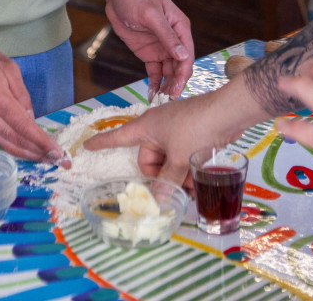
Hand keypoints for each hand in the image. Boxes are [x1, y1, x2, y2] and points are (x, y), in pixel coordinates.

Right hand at [0, 44, 69, 164]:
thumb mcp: (10, 68)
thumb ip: (23, 95)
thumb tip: (32, 120)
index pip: (23, 126)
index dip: (41, 141)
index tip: (57, 152)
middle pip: (16, 141)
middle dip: (39, 153)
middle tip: (59, 161)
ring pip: (7, 146)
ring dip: (29, 155)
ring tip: (48, 160)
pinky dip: (16, 149)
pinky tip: (29, 152)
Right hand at [83, 73, 260, 186]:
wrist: (226, 113)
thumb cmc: (196, 128)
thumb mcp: (179, 157)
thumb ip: (168, 180)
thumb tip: (159, 199)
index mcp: (146, 127)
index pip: (118, 136)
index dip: (102, 143)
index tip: (86, 146)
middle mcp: (156, 128)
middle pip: (148, 159)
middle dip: (162, 176)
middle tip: (178, 187)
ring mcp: (173, 131)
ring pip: (167, 160)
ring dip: (177, 174)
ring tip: (194, 183)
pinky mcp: (189, 134)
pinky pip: (179, 156)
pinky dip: (186, 167)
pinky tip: (199, 176)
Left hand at [102, 0, 193, 98]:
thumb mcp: (151, 15)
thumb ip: (167, 36)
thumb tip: (182, 55)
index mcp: (180, 28)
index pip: (186, 54)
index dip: (183, 72)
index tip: (178, 87)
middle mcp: (174, 40)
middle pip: (179, 66)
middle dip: (176, 83)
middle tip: (169, 100)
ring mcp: (162, 48)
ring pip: (168, 72)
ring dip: (166, 86)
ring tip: (161, 101)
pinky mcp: (149, 54)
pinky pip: (155, 72)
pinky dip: (154, 83)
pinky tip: (152, 94)